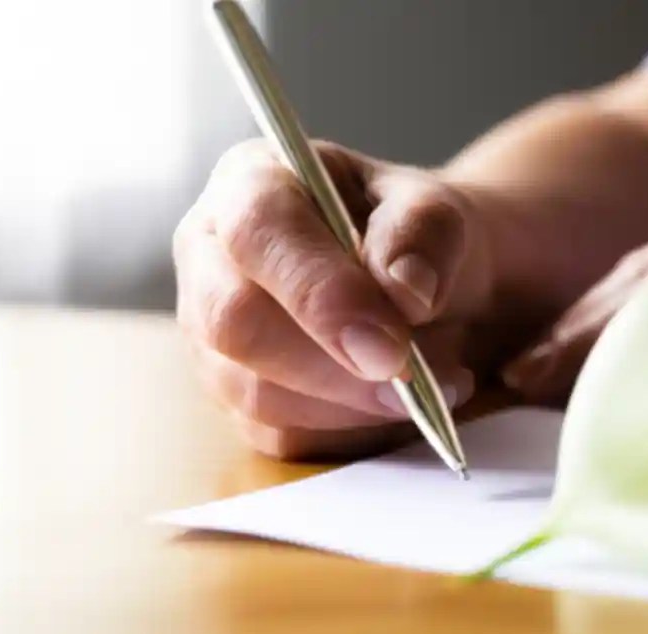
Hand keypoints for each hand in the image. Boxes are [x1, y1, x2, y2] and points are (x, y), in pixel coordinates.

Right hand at [174, 140, 495, 458]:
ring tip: (433, 384)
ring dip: (354, 405)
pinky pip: (284, 436)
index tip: (391, 342)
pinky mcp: (237, 398)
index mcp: (250, 182)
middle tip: (413, 379)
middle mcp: (210, 257)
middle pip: (234, 323)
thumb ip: (424, 234)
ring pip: (257, 393)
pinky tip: (402, 404)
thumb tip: (406, 292)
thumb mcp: (437, 210)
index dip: (319, 291)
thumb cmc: (415, 236)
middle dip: (331, 365)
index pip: (256, 231)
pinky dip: (353, 431)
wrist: (424, 284)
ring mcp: (212, 336)